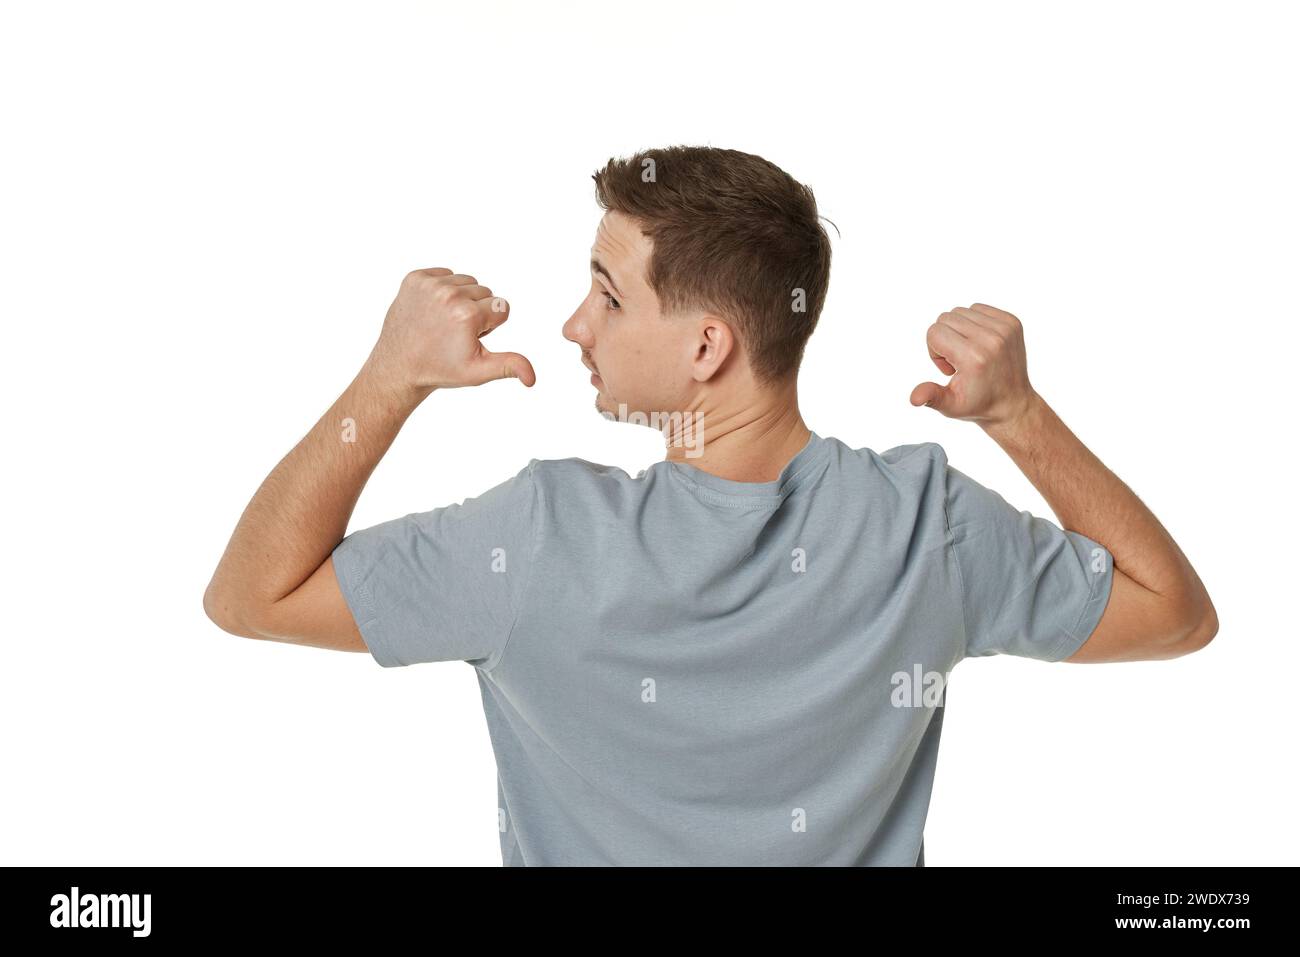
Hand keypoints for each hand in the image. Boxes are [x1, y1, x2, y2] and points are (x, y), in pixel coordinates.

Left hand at [365, 268, 535, 390]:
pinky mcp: (415, 278)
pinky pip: (445, 274)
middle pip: (485, 292)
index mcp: (468, 314)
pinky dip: (442, 289)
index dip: (490, 326)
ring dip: (461, 299)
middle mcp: (449, 294)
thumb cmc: (441, 370)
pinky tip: (432, 311)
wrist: (398, 367)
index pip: (502, 307)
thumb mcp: (478, 371)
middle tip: (454, 333)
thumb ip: (510, 366)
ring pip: (466, 282)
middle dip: (477, 311)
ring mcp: (429, 284)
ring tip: (444, 321)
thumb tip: (532, 378)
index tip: (469, 338)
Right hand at [909, 303, 1035, 426]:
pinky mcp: (1012, 322)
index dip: (934, 351)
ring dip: (959, 330)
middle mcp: (991, 339)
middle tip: (959, 361)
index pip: (934, 332)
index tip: (950, 369)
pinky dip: (973, 323)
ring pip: (961, 312)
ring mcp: (1005, 328)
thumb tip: (914, 399)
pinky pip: (978, 309)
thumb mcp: (950, 406)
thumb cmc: (977, 404)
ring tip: (970, 353)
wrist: (1013, 403)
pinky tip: (981, 344)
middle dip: (945, 339)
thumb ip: (930, 397)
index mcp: (974, 358)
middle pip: (945, 318)